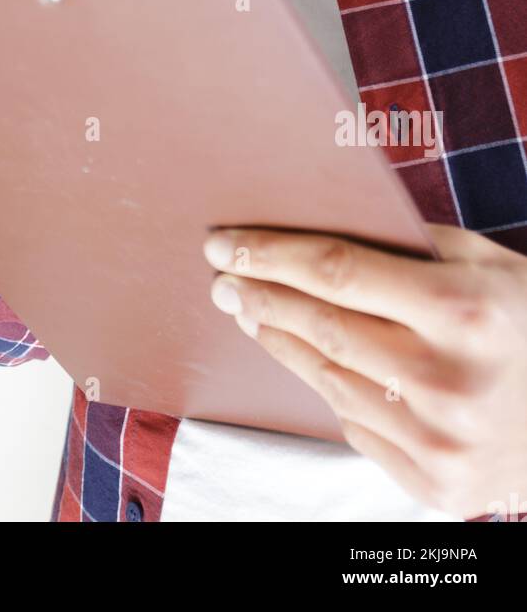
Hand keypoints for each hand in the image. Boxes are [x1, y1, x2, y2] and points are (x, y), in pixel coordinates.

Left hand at [203, 223, 526, 519]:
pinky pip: (355, 426)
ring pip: (328, 379)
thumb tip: (313, 224)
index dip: (270, 255)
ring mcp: (442, 442)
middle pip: (321, 327)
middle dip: (260, 295)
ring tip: (250, 311)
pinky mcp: (436, 485)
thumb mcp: (486, 263)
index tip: (224, 243)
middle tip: (223, 276)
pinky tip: (306, 360)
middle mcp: (449, 381)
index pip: (337, 272)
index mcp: (464, 311)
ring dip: (279, 341)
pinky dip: (327, 388)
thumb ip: (407, 244)